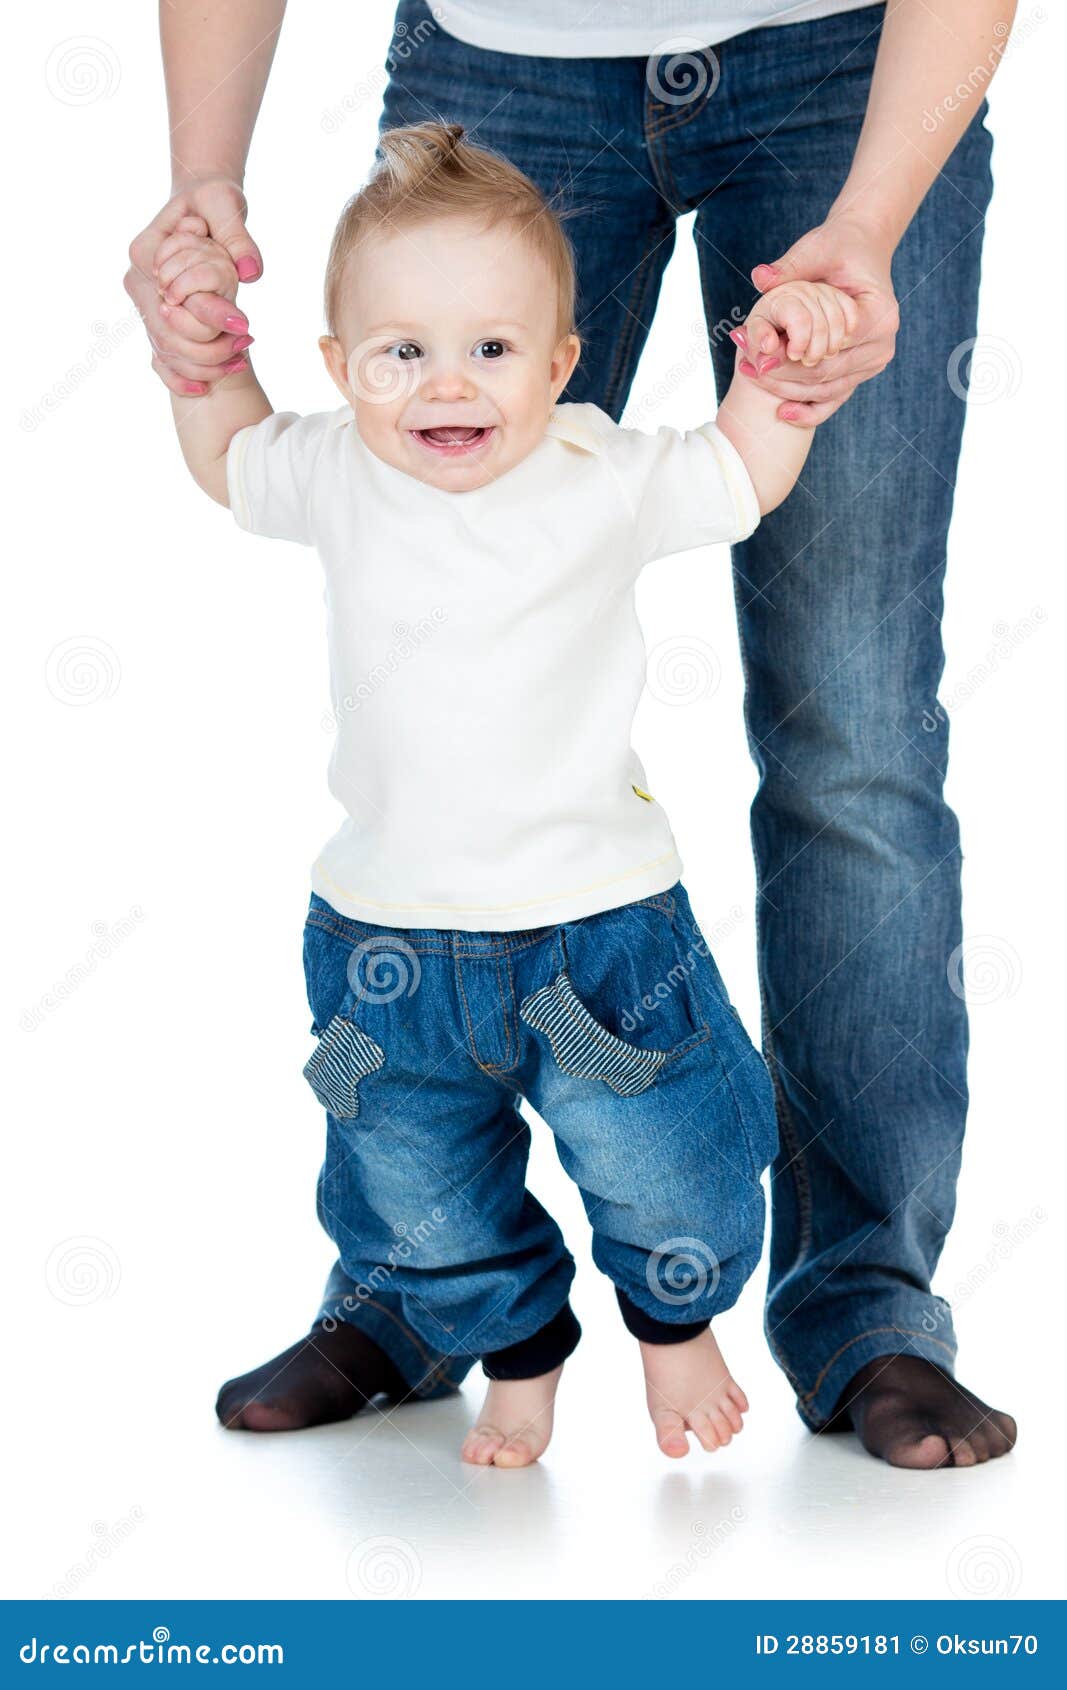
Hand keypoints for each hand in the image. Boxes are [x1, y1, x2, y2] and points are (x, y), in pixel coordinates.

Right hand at [124, 177, 261, 395]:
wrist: (200, 206)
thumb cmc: (212, 201)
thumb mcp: (225, 204)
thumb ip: (237, 237)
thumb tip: (252, 273)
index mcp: (145, 251)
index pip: (172, 297)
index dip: (208, 315)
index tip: (246, 325)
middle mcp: (137, 281)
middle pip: (166, 333)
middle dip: (209, 347)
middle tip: (248, 343)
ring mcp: (143, 305)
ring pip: (165, 351)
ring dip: (203, 364)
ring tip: (242, 359)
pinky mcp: (154, 321)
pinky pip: (160, 360)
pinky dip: (180, 378)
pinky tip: (206, 388)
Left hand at [735, 215, 899, 425]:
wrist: (861, 252)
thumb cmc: (838, 248)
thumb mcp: (815, 251)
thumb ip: (789, 267)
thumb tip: (759, 278)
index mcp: (879, 315)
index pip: (831, 344)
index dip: (791, 353)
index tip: (757, 355)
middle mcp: (883, 344)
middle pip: (827, 372)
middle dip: (785, 375)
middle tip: (746, 369)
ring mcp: (875, 361)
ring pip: (827, 388)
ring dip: (789, 390)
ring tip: (752, 376)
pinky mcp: (864, 371)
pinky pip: (834, 396)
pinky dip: (808, 404)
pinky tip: (782, 411)